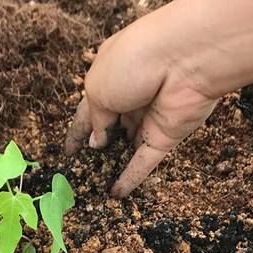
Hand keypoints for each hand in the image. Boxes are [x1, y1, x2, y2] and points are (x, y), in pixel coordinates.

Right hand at [64, 5, 219, 197]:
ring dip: (115, 164)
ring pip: (129, 145)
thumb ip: (95, 120)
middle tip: (83, 171)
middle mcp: (131, 96)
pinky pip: (146, 160)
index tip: (68, 153)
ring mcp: (150, 117)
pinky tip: (117, 194)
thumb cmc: (133, 61)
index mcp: (109, 76)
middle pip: (111, 128)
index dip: (77, 131)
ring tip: (96, 187)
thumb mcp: (98, 88)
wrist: (185, 59)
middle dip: (99, 148)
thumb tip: (96, 143)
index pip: (88, 109)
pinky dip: (131, 177)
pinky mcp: (168, 135)